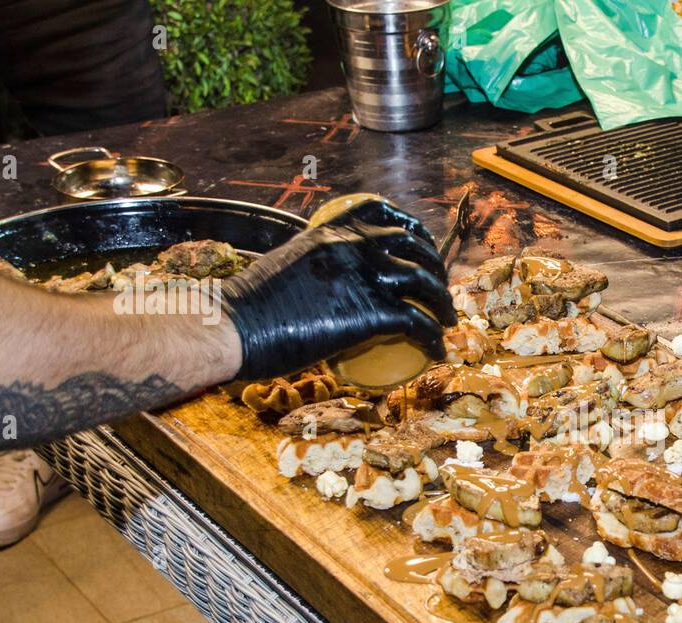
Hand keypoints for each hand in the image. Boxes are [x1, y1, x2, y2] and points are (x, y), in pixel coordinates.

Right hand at [222, 200, 454, 380]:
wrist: (234, 327)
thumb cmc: (249, 307)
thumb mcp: (289, 265)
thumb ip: (317, 264)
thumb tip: (331, 281)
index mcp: (331, 230)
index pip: (381, 212)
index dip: (411, 227)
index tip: (422, 243)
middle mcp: (353, 244)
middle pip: (413, 245)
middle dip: (435, 266)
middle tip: (440, 288)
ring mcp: (364, 275)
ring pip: (423, 282)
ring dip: (443, 302)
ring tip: (447, 320)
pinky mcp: (370, 311)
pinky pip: (416, 322)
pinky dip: (432, 337)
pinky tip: (436, 349)